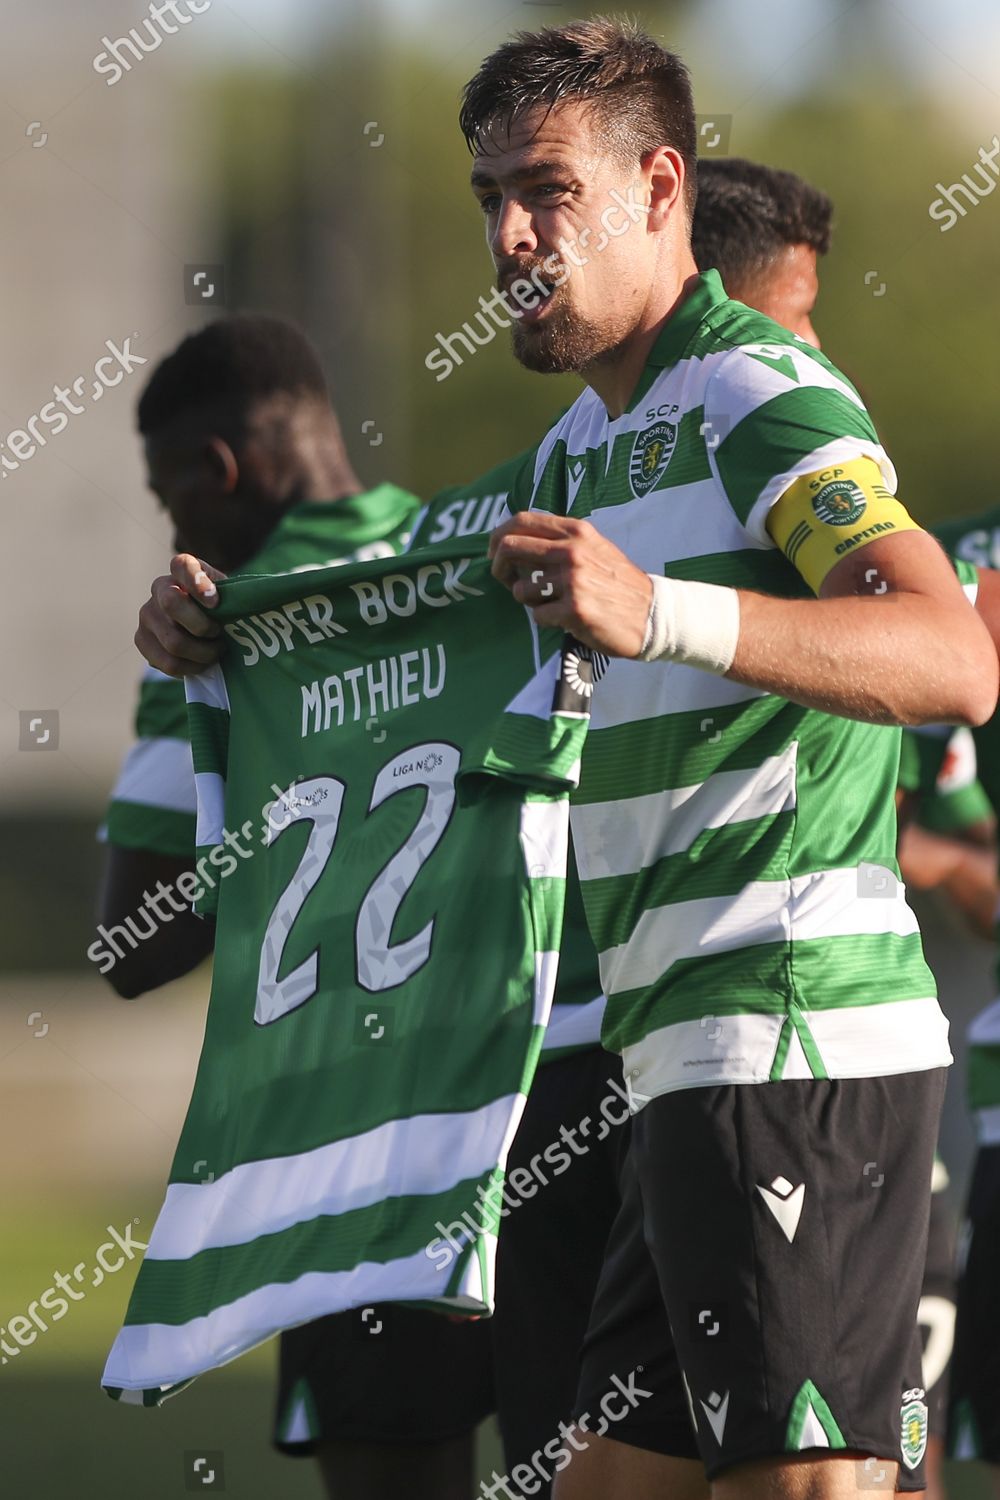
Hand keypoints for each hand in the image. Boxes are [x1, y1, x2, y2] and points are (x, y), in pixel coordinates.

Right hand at [134, 554, 226, 677]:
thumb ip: (232, 594)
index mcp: (181, 570)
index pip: (182, 565)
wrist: (202, 628)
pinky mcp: (142, 640)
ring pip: (172, 641)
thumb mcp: (230, 595)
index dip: (197, 582)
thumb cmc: (222, 609)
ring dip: (201, 653)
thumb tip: (241, 602)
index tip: (215, 601)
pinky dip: (190, 668)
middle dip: (202, 625)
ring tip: (215, 652)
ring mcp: (147, 615)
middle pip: (172, 604)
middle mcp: (159, 588)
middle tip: (219, 635)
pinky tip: (201, 663)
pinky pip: (167, 662)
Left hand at [489, 511, 651, 656]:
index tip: (495, 553)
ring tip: (554, 604)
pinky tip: (568, 619)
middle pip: (509, 548)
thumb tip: (515, 540)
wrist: (653, 614)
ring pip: (522, 590)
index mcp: (577, 532)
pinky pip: (538, 616)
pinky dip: (547, 621)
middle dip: (499, 568)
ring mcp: (573, 580)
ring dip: (531, 602)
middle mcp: (572, 551)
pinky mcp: (574, 609)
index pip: (521, 521)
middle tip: (508, 581)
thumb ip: (561, 541)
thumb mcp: (595, 548)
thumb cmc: (618, 584)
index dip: (499, 537)